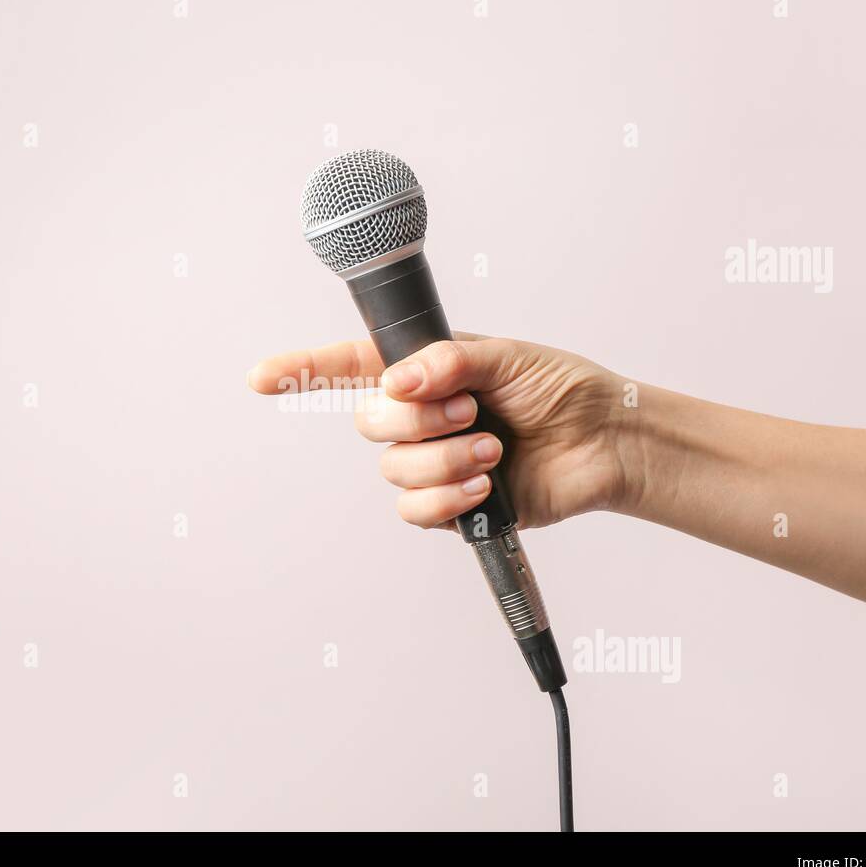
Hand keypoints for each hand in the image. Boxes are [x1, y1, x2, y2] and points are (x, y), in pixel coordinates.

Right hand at [247, 334, 633, 530]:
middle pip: (368, 422)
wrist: (604, 442)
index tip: (261, 377)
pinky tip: (485, 484)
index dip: (301, 370)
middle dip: (413, 419)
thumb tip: (396, 383)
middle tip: (468, 411)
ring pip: (393, 469)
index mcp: (425, 370)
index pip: (349, 366)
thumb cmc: (561, 388)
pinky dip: (447, 497)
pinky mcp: (452, 503)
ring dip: (441, 459)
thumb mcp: (505, 356)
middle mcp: (421, 415)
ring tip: (492, 449)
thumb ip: (446, 362)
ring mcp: (433, 460)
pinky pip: (416, 510)